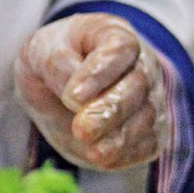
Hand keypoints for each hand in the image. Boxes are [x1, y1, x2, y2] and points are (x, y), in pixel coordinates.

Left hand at [14, 14, 167, 170]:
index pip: (118, 49)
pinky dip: (128, 154)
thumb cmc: (54, 59)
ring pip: (146, 117)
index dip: (99, 73)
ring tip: (93, 151)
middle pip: (137, 85)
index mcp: (115, 35)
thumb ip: (57, 66)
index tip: (72, 97)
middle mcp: (141, 64)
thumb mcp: (41, 52)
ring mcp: (151, 97)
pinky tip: (103, 157)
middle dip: (110, 110)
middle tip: (82, 129)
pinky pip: (148, 144)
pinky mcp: (151, 130)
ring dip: (120, 137)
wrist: (59, 85)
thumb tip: (76, 98)